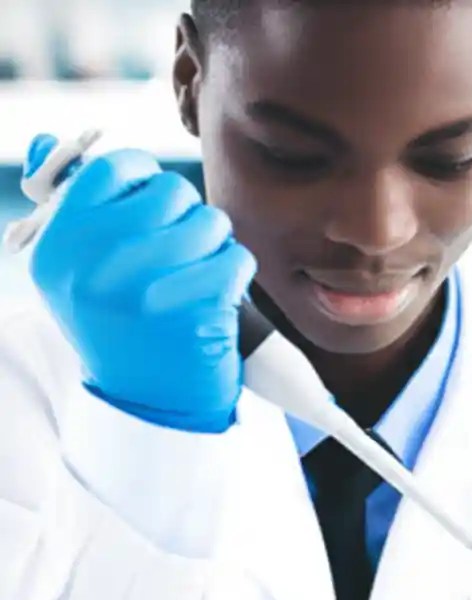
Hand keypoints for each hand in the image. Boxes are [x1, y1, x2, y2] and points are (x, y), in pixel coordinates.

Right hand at [25, 134, 256, 432]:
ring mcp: (144, 290)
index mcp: (58, 246)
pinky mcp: (192, 312)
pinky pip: (236, 259)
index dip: (145, 176)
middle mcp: (94, 266)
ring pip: (210, 222)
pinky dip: (235, 273)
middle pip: (171, 192)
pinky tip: (215, 296)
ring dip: (214, 244)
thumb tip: (48, 142)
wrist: (149, 399)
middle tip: (179, 250)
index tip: (152, 201)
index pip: (112, 168)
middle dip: (186, 215)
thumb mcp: (73, 268)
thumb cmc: (117, 320)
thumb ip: (67, 205)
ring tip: (196, 274)